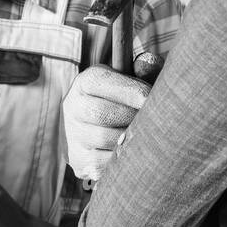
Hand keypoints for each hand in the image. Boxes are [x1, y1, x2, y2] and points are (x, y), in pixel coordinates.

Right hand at [61, 62, 153, 181]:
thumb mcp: (134, 81)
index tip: (153, 99)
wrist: (105, 130)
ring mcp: (72, 134)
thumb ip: (144, 70)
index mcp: (85, 81)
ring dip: (130, 140)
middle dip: (132, 118)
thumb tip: (149, 62)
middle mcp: (72, 105)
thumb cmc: (127, 101)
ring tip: (148, 138)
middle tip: (153, 123)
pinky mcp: (77, 159)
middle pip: (101, 113)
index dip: (133, 91)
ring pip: (103, 139)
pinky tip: (135, 154)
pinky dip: (122, 161)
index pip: (103, 81)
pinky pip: (102, 163)